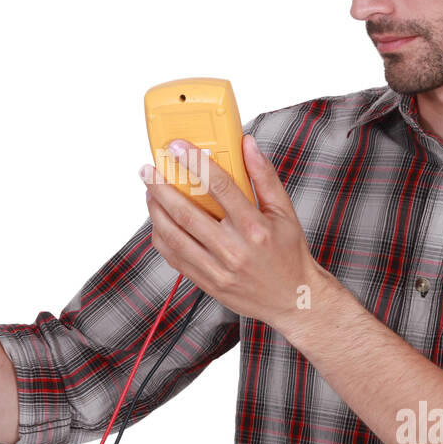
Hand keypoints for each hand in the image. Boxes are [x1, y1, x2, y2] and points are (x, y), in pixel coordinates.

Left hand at [139, 135, 325, 328]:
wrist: (293, 299)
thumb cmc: (289, 254)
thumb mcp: (285, 212)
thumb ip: (264, 176)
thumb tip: (247, 144)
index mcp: (255, 228)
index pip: (220, 187)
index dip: (195, 163)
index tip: (177, 147)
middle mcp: (234, 250)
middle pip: (186, 213)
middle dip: (161, 187)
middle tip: (149, 170)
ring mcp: (218, 270)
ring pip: (174, 237)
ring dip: (156, 212)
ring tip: (150, 193)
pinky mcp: (207, 283)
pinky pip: (174, 258)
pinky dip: (161, 237)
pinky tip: (159, 222)